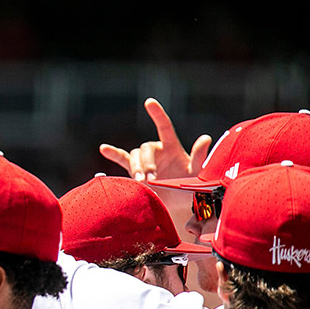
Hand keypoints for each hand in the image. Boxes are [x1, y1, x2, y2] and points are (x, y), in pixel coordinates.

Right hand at [98, 98, 212, 181]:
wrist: (176, 205)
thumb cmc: (189, 187)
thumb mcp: (197, 173)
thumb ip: (199, 157)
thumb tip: (205, 138)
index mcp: (172, 147)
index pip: (164, 127)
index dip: (157, 114)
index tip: (149, 103)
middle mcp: (157, 151)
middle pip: (145, 148)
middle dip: (146, 163)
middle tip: (151, 179)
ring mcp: (145, 161)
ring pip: (134, 157)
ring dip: (136, 168)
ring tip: (141, 182)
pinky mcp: (136, 172)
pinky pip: (122, 159)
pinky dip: (113, 153)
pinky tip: (104, 148)